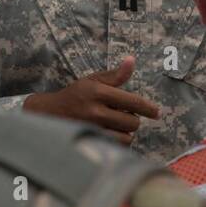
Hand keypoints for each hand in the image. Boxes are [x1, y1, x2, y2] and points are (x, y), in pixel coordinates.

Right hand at [23, 56, 160, 144]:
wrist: (49, 114)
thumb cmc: (75, 95)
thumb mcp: (93, 81)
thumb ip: (115, 75)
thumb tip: (132, 60)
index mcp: (98, 92)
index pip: (133, 101)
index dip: (148, 108)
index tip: (156, 112)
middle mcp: (95, 111)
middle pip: (132, 121)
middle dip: (132, 118)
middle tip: (123, 115)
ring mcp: (92, 129)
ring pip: (126, 136)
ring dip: (125, 132)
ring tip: (116, 125)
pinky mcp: (91, 142)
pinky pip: (116, 146)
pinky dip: (118, 142)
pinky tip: (112, 135)